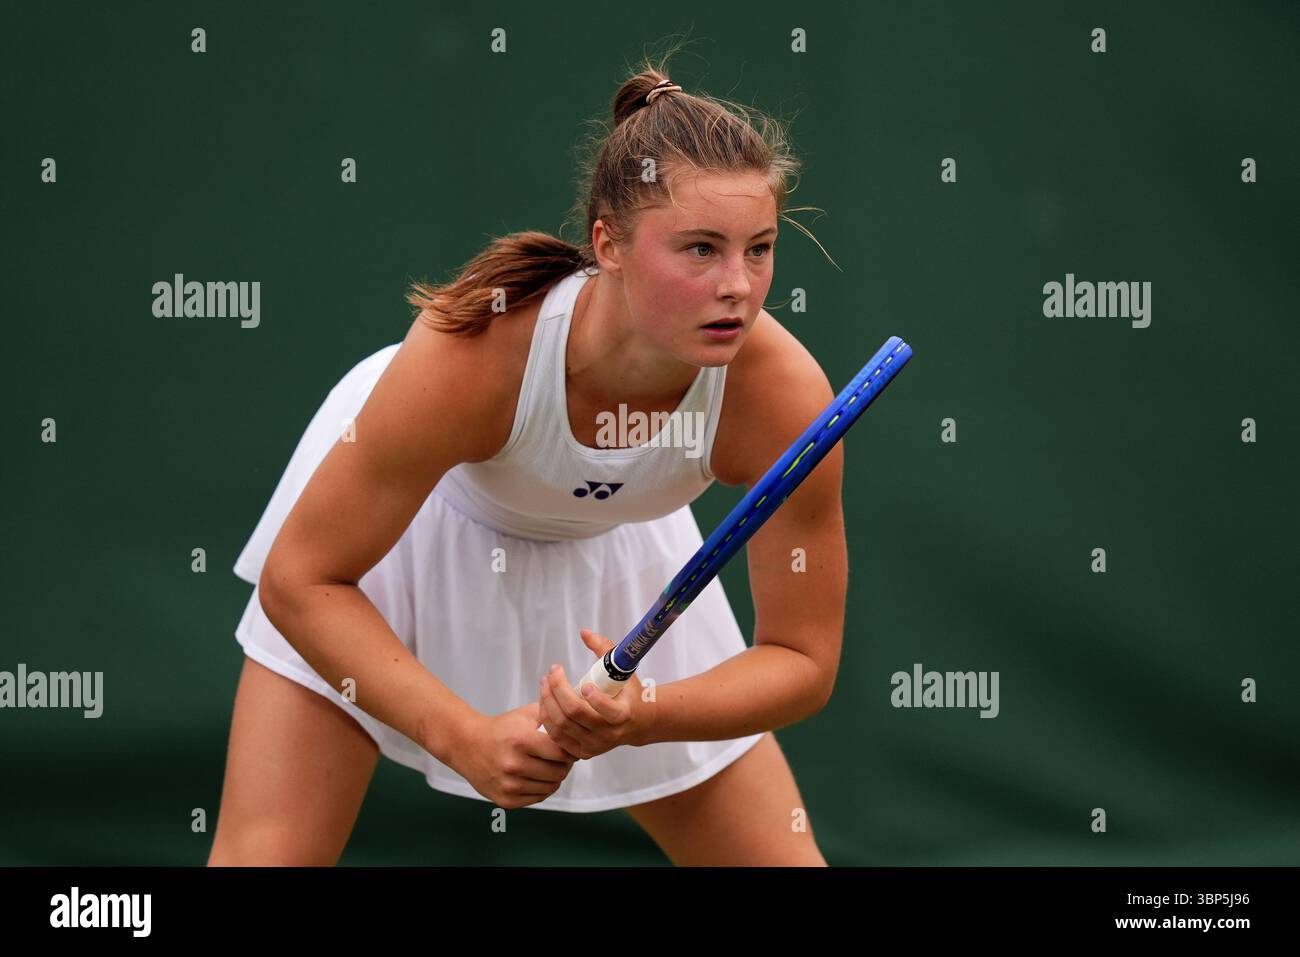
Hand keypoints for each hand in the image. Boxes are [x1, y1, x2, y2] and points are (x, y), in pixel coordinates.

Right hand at [451, 703, 575, 808]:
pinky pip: (537, 798)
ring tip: (549, 767)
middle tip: (560, 759)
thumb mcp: (525, 714)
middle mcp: (514, 764)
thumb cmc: (500, 728)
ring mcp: (509, 784)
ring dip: (554, 778)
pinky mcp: (505, 799)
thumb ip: (551, 715)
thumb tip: (575, 719)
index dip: (570, 750)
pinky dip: (542, 789)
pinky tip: (537, 777)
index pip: (562, 752)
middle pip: (559, 772)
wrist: (467, 745)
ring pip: (550, 788)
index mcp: (521, 740)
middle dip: (564, 765)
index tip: (569, 748)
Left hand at [538, 628, 655, 759]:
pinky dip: (547, 718)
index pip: (607, 711)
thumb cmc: (628, 692)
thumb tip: (584, 633)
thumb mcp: (623, 669)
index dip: (594, 698)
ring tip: (544, 683)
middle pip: (575, 714)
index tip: (584, 683)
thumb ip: (604, 648)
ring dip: (548, 701)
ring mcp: (594, 746)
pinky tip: (545, 701)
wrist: (637, 723)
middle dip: (558, 690)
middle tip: (552, 672)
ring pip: (561, 725)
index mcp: (623, 715)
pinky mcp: (582, 753)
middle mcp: (609, 734)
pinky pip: (556, 737)